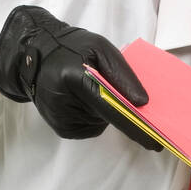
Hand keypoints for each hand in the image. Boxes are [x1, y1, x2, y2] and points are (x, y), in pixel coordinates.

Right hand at [0, 4, 161, 149]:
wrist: (35, 55)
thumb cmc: (71, 48)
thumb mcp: (100, 48)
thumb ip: (122, 73)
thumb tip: (142, 102)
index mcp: (75, 78)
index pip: (111, 108)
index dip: (134, 125)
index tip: (155, 142)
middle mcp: (64, 103)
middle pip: (108, 117)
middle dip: (115, 105)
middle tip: (100, 82)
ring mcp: (61, 119)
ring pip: (101, 123)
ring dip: (102, 109)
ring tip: (85, 88)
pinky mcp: (61, 129)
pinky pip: (90, 128)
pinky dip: (92, 116)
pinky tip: (79, 100)